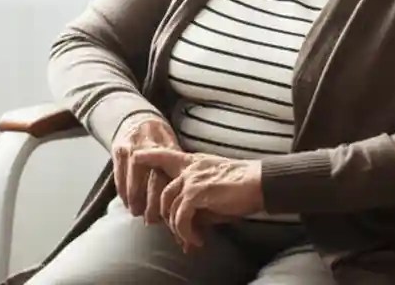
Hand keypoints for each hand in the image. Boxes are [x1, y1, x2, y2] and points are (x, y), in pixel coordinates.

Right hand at [111, 115, 181, 221]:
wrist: (135, 117)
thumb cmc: (159, 139)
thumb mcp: (172, 148)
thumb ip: (178, 170)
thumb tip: (190, 201)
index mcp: (169, 148)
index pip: (172, 176)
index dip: (170, 198)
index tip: (170, 214)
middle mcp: (152, 147)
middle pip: (154, 179)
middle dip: (152, 203)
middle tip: (151, 220)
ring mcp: (133, 148)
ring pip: (134, 180)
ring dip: (135, 200)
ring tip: (137, 213)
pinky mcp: (118, 150)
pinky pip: (119, 176)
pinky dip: (123, 192)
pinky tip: (127, 202)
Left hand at [133, 148, 263, 251]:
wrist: (260, 183)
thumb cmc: (240, 189)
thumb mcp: (213, 193)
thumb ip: (196, 207)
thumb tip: (185, 234)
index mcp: (193, 162)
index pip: (164, 155)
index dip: (148, 156)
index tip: (134, 155)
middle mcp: (189, 167)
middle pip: (162, 190)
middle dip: (163, 215)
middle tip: (174, 234)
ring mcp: (191, 178)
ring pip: (169, 206)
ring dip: (177, 228)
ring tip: (191, 240)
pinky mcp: (197, 192)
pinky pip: (180, 216)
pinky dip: (186, 232)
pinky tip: (197, 240)